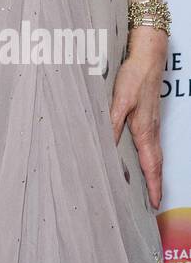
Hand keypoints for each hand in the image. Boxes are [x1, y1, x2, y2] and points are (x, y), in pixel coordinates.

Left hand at [110, 49, 163, 208]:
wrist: (148, 58)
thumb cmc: (134, 77)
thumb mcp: (120, 101)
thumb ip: (113, 124)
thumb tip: (106, 147)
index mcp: (145, 131)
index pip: (151, 166)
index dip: (153, 186)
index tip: (155, 203)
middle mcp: (151, 131)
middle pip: (156, 164)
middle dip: (156, 184)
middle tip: (155, 201)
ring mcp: (152, 124)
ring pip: (155, 154)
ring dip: (153, 172)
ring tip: (150, 186)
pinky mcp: (149, 117)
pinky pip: (152, 144)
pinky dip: (150, 157)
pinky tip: (143, 157)